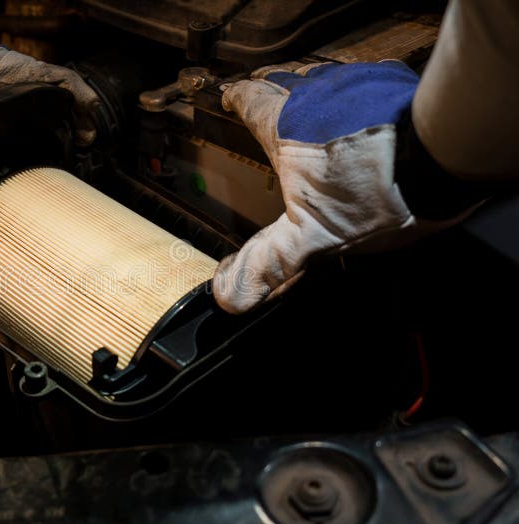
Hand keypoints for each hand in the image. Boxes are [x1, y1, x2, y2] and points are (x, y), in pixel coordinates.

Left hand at [0, 0, 98, 203]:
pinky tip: (17, 147)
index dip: (76, 98)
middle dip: (70, 116)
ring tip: (62, 147)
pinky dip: (19, 124)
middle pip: (48, 91)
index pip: (49, 77)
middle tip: (82, 144)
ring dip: (49, 120)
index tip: (89, 121)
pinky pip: (6, 106)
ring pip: (30, 99)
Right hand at [214, 61, 419, 312]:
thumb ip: (270, 262)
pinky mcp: (394, 83)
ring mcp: (356, 84)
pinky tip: (363, 113)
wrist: (442, 156)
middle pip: (284, 80)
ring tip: (312, 105)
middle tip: (268, 98)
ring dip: (313, 90)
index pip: (249, 99)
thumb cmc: (369, 193)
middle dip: (273, 89)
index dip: (238, 98)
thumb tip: (228, 297)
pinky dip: (354, 94)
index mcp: (285, 125)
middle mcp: (315, 94)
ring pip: (323, 77)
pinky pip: (363, 80)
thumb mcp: (312, 236)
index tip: (231, 97)